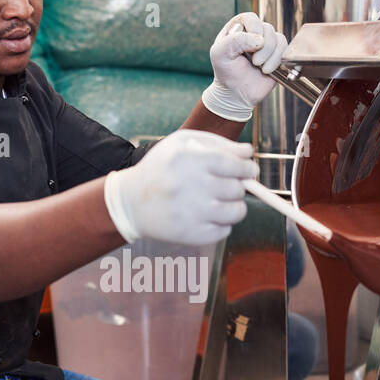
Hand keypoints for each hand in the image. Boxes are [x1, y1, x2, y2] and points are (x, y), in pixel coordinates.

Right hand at [104, 129, 256, 245]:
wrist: (130, 202)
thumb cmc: (161, 168)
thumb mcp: (182, 144)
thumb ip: (218, 144)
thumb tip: (248, 153)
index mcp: (190, 160)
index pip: (236, 165)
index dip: (248, 168)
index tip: (249, 170)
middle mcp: (192, 187)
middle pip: (238, 189)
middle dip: (238, 186)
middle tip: (226, 185)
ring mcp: (192, 213)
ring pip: (237, 212)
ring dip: (235, 206)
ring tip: (221, 201)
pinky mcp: (191, 235)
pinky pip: (225, 231)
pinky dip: (222, 224)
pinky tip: (207, 215)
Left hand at [202, 12, 287, 121]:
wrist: (236, 94)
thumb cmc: (226, 72)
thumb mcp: (220, 53)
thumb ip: (235, 40)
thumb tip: (260, 40)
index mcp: (238, 28)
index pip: (250, 18)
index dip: (254, 29)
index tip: (250, 46)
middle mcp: (253, 33)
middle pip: (267, 29)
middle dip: (263, 47)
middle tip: (254, 62)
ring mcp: (266, 43)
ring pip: (278, 38)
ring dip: (270, 55)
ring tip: (259, 67)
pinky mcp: (276, 54)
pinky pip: (285, 49)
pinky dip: (277, 60)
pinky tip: (266, 70)